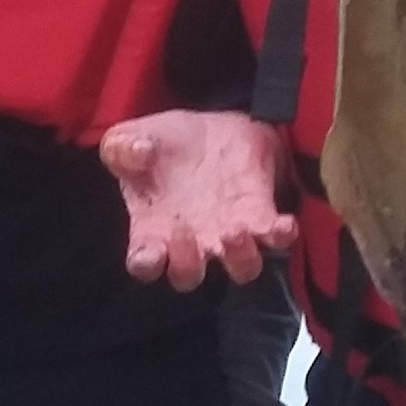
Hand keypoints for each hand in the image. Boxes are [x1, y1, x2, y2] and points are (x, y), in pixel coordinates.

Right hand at [100, 111, 295, 290]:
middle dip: (188, 264)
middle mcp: (192, 242)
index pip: (145, 264)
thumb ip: (121, 147)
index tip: (151, 252)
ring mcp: (228, 233)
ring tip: (234, 231)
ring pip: (241, 269)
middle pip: (189, 277)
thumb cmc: (164, 143)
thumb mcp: (132, 137)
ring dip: (240, 257)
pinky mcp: (259, 216)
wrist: (208, 129)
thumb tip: (137, 152)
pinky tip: (283, 222)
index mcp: (153, 229)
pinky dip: (282, 236)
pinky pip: (276, 240)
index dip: (147, 265)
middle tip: (187, 232)